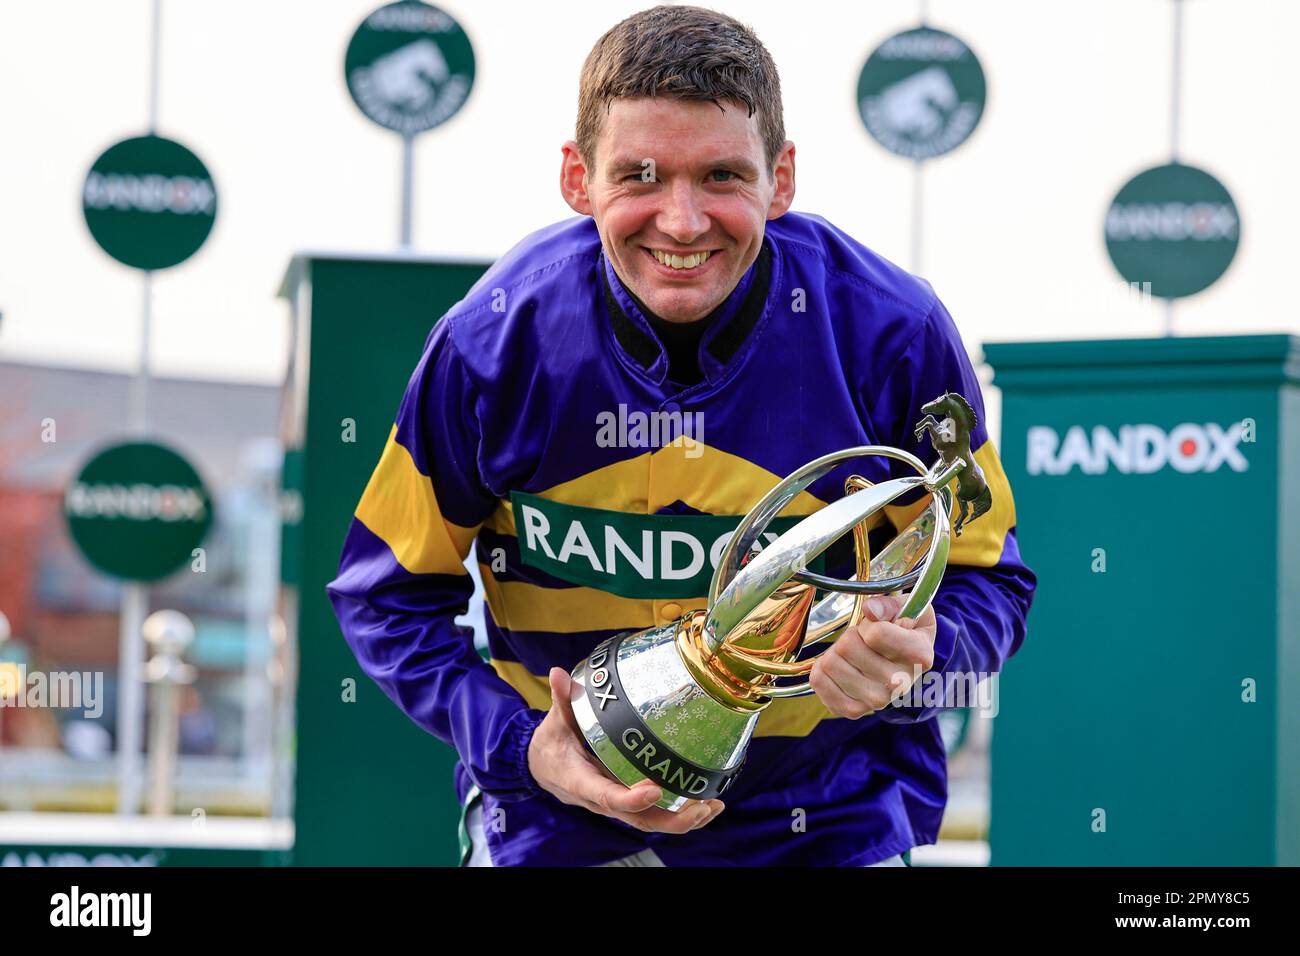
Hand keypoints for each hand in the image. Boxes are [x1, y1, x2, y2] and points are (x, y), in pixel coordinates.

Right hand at [526, 666, 724, 833]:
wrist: (545, 769)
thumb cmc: (554, 744)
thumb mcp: (556, 722)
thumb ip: (562, 699)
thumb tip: (558, 673)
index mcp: (583, 782)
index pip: (608, 796)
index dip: (631, 798)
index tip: (655, 790)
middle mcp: (602, 800)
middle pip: (638, 819)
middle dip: (671, 819)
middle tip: (700, 807)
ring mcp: (617, 805)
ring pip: (650, 821)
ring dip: (683, 819)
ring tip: (712, 806)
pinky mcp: (628, 803)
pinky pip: (654, 815)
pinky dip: (681, 813)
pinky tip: (707, 806)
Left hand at [808, 594, 936, 718]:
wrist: (899, 662)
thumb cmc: (902, 630)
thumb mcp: (904, 607)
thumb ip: (889, 604)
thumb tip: (871, 611)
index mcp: (920, 655)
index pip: (876, 634)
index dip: (868, 623)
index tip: (877, 626)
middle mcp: (901, 684)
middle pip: (848, 647)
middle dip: (850, 636)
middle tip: (862, 641)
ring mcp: (878, 701)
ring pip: (831, 663)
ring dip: (835, 651)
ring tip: (852, 654)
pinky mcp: (854, 710)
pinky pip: (819, 682)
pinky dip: (821, 669)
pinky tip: (840, 667)